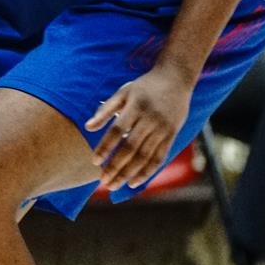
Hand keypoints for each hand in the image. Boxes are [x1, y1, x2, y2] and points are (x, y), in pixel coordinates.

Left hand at [88, 66, 194, 190]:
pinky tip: (134, 183)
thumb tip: (87, 127)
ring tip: (114, 185)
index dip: (106, 147)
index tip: (94, 161)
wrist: (176, 79)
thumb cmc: (144, 86)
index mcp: (136, 107)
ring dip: (128, 173)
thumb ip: (105, 110)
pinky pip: (159, 158)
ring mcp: (163, 129)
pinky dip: (147, 172)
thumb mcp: (123, 92)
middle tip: (103, 181)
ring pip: (145, 156)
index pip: (117, 131)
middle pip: (131, 148)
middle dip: (116, 166)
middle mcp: (150, 119)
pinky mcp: (172, 136)